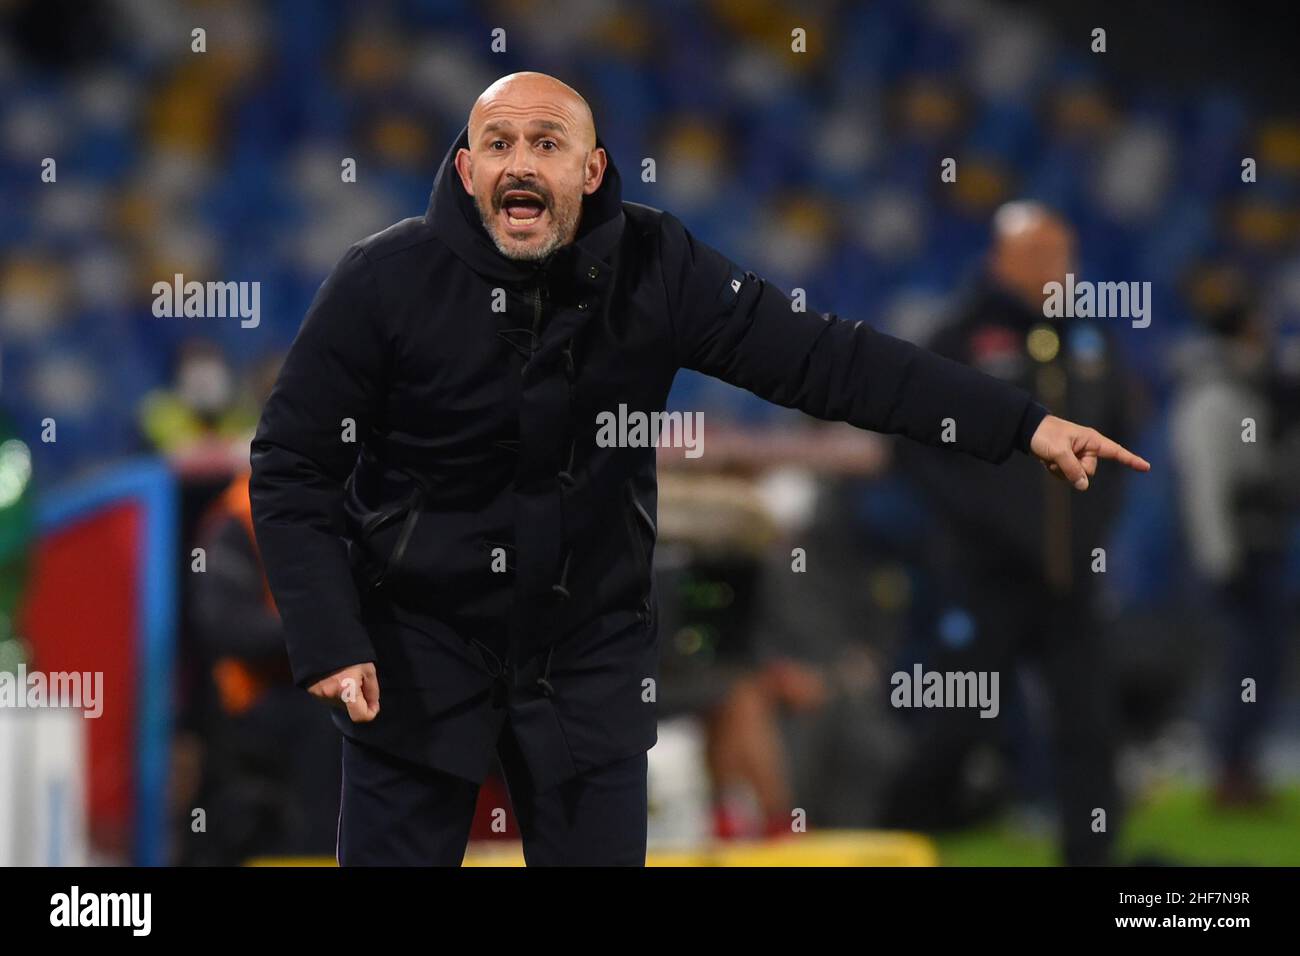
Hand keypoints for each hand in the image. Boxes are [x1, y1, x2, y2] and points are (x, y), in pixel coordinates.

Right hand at [308, 662, 380, 721]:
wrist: (323, 643)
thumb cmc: (349, 655)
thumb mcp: (367, 669)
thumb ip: (372, 691)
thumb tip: (373, 706)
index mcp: (346, 689)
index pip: (359, 716)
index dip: (369, 713)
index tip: (373, 705)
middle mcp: (330, 696)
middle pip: (349, 710)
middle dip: (357, 702)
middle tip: (358, 685)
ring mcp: (318, 695)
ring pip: (339, 705)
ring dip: (345, 697)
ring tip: (345, 680)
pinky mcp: (311, 692)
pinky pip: (328, 699)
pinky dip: (335, 693)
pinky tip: (335, 680)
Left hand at [1029, 414, 1149, 490]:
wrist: (1027, 430)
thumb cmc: (1045, 435)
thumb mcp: (1059, 451)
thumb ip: (1072, 469)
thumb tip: (1084, 486)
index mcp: (1091, 440)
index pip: (1116, 452)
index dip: (1131, 460)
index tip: (1147, 467)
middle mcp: (1087, 449)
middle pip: (1089, 472)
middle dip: (1073, 469)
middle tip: (1058, 456)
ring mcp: (1077, 456)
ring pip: (1076, 476)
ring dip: (1061, 470)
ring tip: (1051, 456)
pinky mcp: (1067, 462)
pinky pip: (1066, 476)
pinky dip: (1056, 471)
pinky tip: (1047, 460)